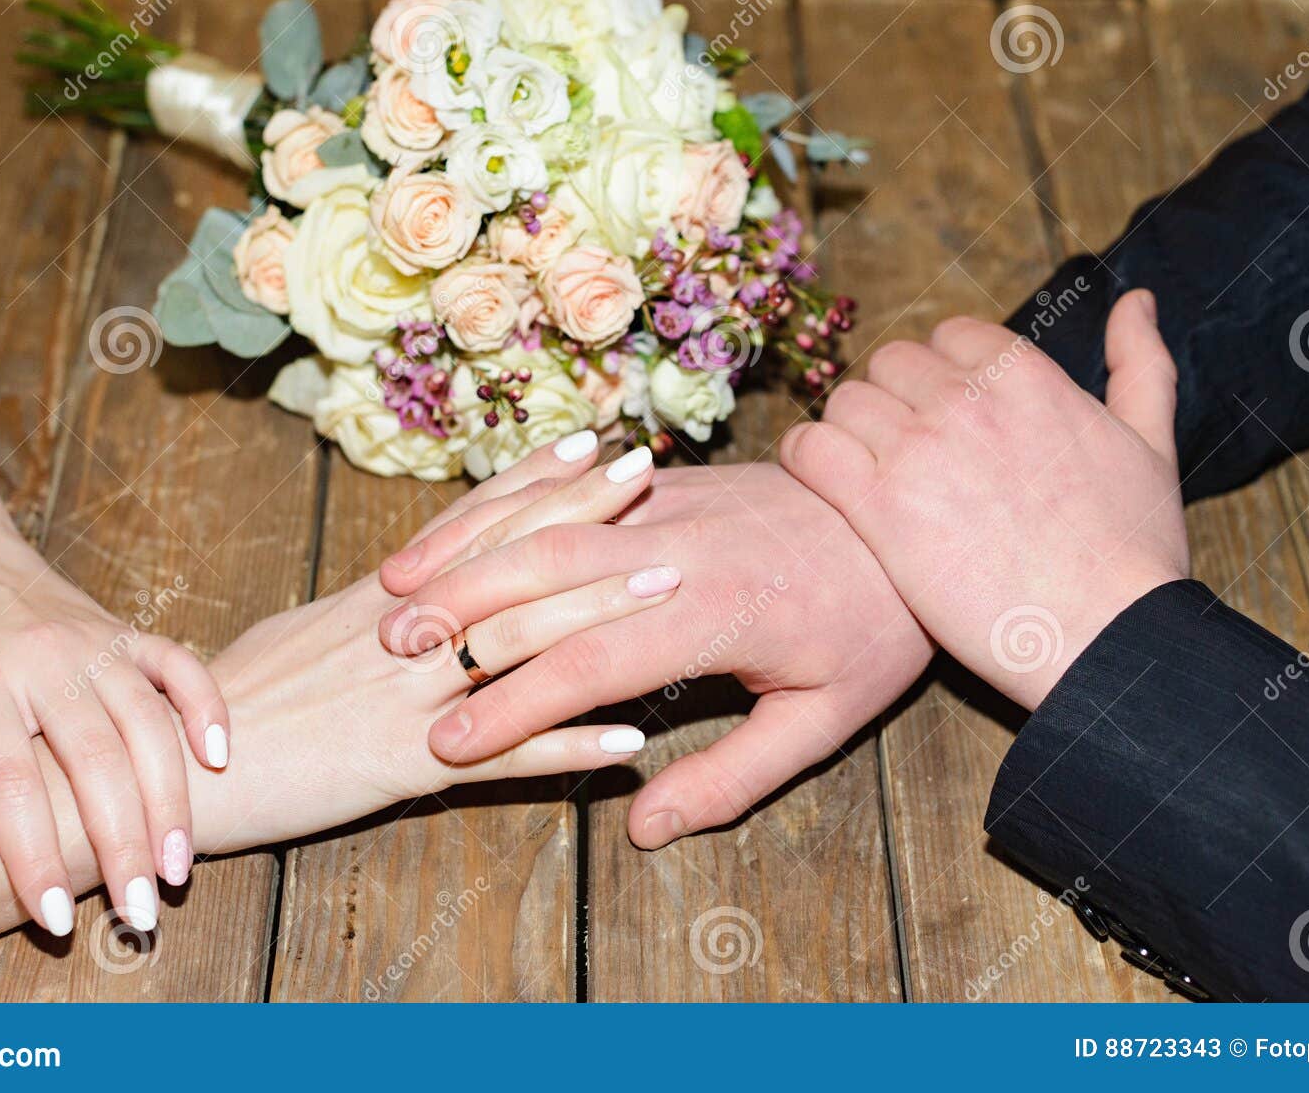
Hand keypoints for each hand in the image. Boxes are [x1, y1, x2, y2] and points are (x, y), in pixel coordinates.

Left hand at [0, 518, 227, 936]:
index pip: (11, 781)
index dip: (34, 853)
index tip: (52, 917)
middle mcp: (44, 660)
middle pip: (96, 761)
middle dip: (122, 844)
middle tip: (140, 911)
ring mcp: (95, 643)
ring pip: (148, 723)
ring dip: (172, 799)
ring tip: (179, 865)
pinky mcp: (129, 632)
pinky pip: (181, 665)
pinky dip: (207, 707)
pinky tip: (220, 760)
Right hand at [196, 439, 675, 848]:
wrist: (166, 770)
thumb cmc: (219, 703)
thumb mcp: (295, 635)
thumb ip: (363, 611)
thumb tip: (404, 586)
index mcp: (375, 599)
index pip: (465, 524)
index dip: (528, 480)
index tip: (585, 440)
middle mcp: (397, 632)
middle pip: (503, 561)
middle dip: (581, 515)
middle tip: (647, 470)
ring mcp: (401, 695)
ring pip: (513, 643)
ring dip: (595, 613)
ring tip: (667, 584)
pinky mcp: (397, 764)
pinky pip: (498, 757)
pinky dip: (566, 749)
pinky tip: (628, 741)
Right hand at [377, 451, 933, 849]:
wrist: (920, 505)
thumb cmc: (878, 623)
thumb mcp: (824, 721)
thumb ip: (730, 777)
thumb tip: (643, 827)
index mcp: (715, 615)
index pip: (592, 664)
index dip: (514, 709)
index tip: (447, 746)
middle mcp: (680, 549)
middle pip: (549, 577)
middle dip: (463, 614)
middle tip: (388, 652)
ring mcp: (673, 504)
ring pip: (548, 522)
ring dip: (468, 554)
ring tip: (398, 587)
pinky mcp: (671, 482)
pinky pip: (574, 490)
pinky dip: (508, 507)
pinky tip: (467, 531)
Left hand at [781, 290, 1188, 708]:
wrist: (1107, 634)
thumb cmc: (1134, 552)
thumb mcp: (1151, 442)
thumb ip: (1139, 363)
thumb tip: (1136, 301)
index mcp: (1025, 375)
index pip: (950, 336)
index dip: (943, 374)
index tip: (946, 414)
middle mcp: (966, 399)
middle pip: (891, 363)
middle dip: (895, 399)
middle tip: (904, 449)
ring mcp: (917, 449)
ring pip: (846, 401)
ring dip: (850, 430)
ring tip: (867, 471)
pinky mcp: (878, 507)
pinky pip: (809, 449)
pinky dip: (805, 457)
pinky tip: (823, 481)